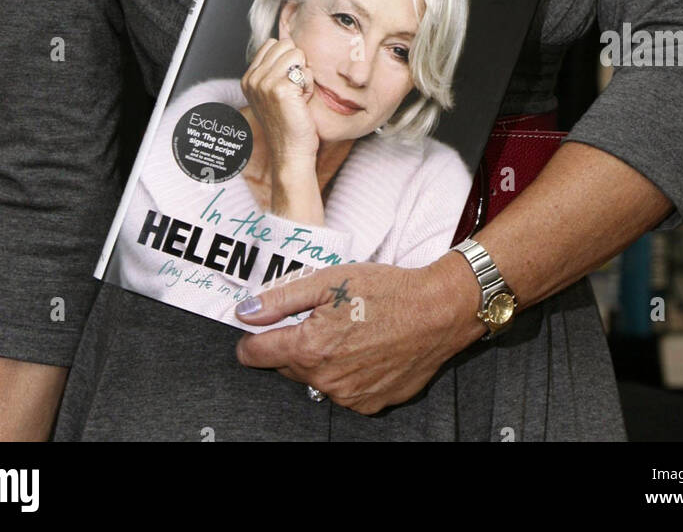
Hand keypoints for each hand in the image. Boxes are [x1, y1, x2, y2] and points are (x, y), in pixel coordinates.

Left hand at [234, 253, 486, 414]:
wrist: (437, 312)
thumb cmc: (387, 291)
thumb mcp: (328, 280)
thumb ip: (280, 298)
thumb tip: (245, 312)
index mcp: (310, 348)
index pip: (256, 353)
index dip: (253, 336)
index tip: (259, 325)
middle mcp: (326, 380)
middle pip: (286, 365)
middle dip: (294, 341)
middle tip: (320, 315)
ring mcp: (349, 397)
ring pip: (315, 378)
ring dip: (321, 357)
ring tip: (348, 329)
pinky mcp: (370, 404)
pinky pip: (343, 389)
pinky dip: (346, 371)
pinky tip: (364, 347)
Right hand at [241, 36, 319, 168]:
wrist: (291, 152)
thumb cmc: (288, 122)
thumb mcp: (272, 92)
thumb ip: (273, 69)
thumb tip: (289, 43)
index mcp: (248, 78)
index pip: (273, 43)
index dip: (287, 60)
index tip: (286, 85)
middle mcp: (253, 79)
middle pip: (285, 45)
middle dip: (296, 65)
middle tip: (294, 91)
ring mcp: (265, 83)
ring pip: (297, 54)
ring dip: (303, 75)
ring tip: (298, 96)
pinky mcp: (281, 89)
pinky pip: (306, 71)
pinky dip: (309, 86)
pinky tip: (302, 102)